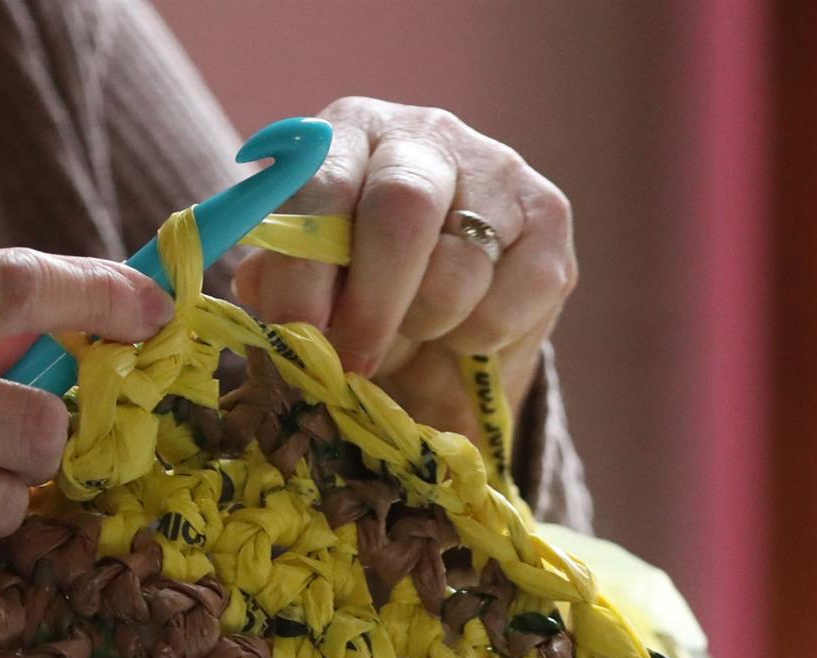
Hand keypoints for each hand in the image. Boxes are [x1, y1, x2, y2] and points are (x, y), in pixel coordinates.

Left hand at [233, 97, 576, 438]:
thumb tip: (265, 298)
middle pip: (402, 208)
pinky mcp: (551, 220)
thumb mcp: (306, 280)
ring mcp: (497, 171)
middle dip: (370, 305)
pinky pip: (506, 305)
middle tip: (352, 365)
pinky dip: (474, 341)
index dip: (304, 267)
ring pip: (457, 271)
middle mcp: (426, 134)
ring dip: (421, 330)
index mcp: (347, 133)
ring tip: (406, 339)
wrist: (440, 316)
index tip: (296, 333)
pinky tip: (457, 332)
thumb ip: (278, 283)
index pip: (322, 185)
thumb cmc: (356, 286)